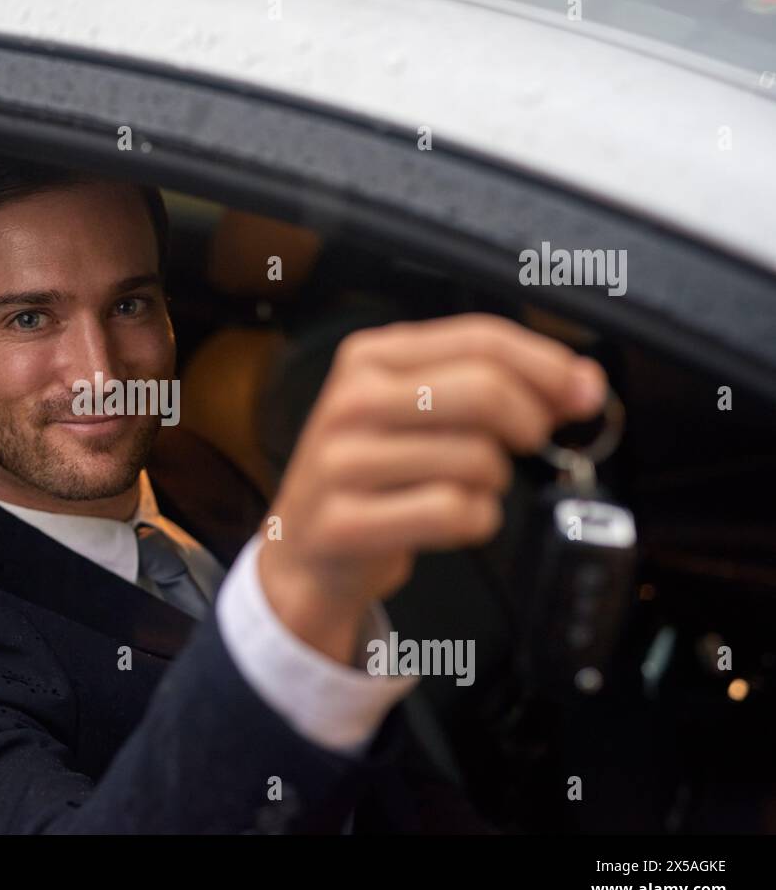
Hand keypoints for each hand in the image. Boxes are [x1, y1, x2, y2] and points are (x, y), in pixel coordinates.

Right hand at [257, 313, 607, 663]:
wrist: (306, 551)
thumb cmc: (376, 474)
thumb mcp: (416, 409)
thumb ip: (493, 384)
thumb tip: (582, 384)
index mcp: (368, 357)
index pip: (479, 338)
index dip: (548, 365)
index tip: (584, 393)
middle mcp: (349, 401)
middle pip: (483, 389)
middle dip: (529, 422)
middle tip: (528, 444)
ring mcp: (341, 463)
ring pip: (475, 458)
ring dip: (494, 481)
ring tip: (466, 487)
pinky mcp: (345, 522)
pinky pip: (453, 512)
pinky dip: (476, 522)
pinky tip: (452, 520)